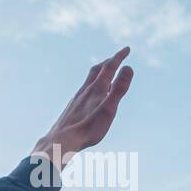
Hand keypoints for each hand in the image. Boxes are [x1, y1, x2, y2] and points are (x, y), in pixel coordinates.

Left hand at [32, 46, 133, 167]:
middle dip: (109, 62)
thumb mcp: (109, 109)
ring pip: (88, 80)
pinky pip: (83, 91)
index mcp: (96, 89)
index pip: (109, 67)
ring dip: (98, 73)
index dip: (119, 57)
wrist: (61, 141)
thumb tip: (128, 67)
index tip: (127, 49)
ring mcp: (77, 99)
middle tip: (117, 57)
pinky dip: (90, 85)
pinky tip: (89, 94)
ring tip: (103, 72)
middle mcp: (85, 90)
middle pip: (97, 70)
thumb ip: (119, 88)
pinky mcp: (72, 107)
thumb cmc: (88, 128)